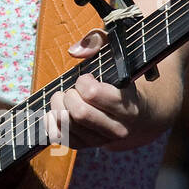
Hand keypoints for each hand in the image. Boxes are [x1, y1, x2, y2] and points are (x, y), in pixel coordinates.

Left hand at [45, 27, 161, 149]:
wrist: (137, 116)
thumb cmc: (121, 81)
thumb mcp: (118, 55)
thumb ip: (99, 41)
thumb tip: (75, 51)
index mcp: (128, 105)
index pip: (93, 94)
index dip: (83, 81)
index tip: (87, 78)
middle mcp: (117, 128)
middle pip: (79, 113)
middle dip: (69, 95)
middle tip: (72, 89)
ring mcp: (101, 141)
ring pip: (67, 126)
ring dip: (58, 107)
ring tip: (65, 98)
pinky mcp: (85, 146)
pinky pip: (59, 137)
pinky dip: (51, 122)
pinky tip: (57, 110)